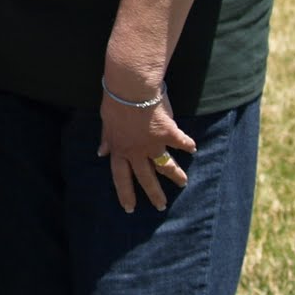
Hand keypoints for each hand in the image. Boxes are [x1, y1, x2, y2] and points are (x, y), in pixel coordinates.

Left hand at [97, 86, 197, 212]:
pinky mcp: (168, 134)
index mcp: (120, 148)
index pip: (120, 177)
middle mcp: (137, 151)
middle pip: (146, 178)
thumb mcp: (106, 121)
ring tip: (183, 182)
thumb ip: (107, 138)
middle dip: (154, 194)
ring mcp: (153, 144)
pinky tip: (193, 148)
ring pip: (166, 166)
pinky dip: (187, 145)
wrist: (130, 87)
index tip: (129, 207)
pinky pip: (181, 142)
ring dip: (175, 175)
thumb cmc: (115, 100)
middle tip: (161, 206)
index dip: (125, 193)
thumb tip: (101, 152)